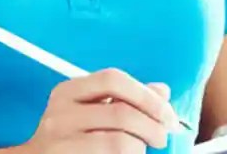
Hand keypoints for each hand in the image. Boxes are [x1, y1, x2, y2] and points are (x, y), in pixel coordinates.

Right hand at [21, 69, 180, 153]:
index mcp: (68, 92)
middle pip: (121, 112)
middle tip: (162, 137)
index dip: (145, 95)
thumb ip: (124, 99)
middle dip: (152, 126)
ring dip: (141, 147)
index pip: (112, 79)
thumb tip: (162, 91)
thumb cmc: (69, 137)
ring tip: (142, 150)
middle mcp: (60, 113)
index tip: (166, 113)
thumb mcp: (89, 111)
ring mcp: (60, 141)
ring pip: (119, 141)